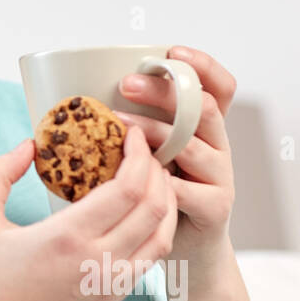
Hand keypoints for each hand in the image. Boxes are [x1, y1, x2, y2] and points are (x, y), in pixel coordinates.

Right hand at [0, 127, 176, 300]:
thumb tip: (28, 145)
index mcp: (68, 238)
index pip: (129, 186)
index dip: (139, 153)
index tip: (132, 132)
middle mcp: (98, 263)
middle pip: (155, 206)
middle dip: (157, 170)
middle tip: (143, 148)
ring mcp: (109, 287)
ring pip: (162, 236)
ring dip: (164, 200)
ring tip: (149, 177)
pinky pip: (148, 260)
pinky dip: (155, 230)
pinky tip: (139, 214)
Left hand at [112, 45, 235, 263]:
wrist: (186, 247)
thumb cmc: (155, 190)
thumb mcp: (150, 150)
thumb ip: (133, 123)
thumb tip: (78, 91)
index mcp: (205, 127)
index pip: (220, 85)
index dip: (202, 65)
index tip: (170, 52)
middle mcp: (219, 146)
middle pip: (204, 107)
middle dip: (164, 91)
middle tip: (125, 85)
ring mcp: (221, 176)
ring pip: (193, 145)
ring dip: (154, 132)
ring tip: (117, 126)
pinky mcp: (216, 207)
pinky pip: (189, 190)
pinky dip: (160, 183)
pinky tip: (134, 179)